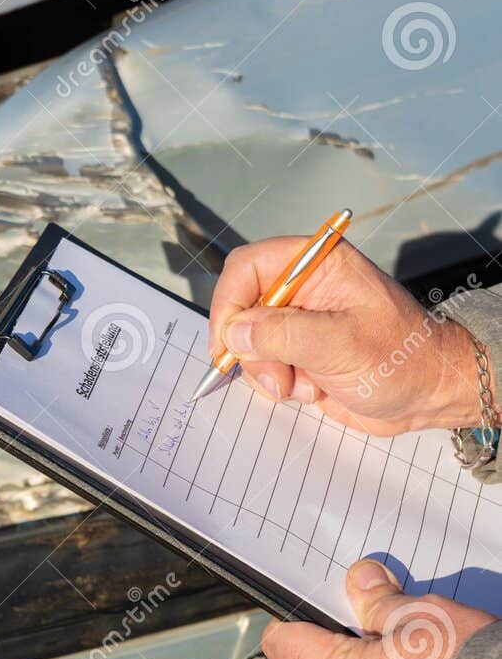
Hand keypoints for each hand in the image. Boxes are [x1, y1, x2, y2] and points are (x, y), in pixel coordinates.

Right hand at [209, 238, 481, 434]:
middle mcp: (302, 288)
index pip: (248, 267)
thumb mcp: (342, 345)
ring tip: (305, 385)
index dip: (230, 302)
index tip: (228, 342)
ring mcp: (297, 322)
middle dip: (250, 348)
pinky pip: (262, 366)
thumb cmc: (401, 360)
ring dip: (267, 372)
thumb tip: (235, 331)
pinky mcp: (296, 352)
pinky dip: (278, 384)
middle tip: (277, 377)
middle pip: (240, 307)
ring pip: (247, 342)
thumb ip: (284, 335)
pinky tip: (313, 389)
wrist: (429, 394)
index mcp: (317, 264)